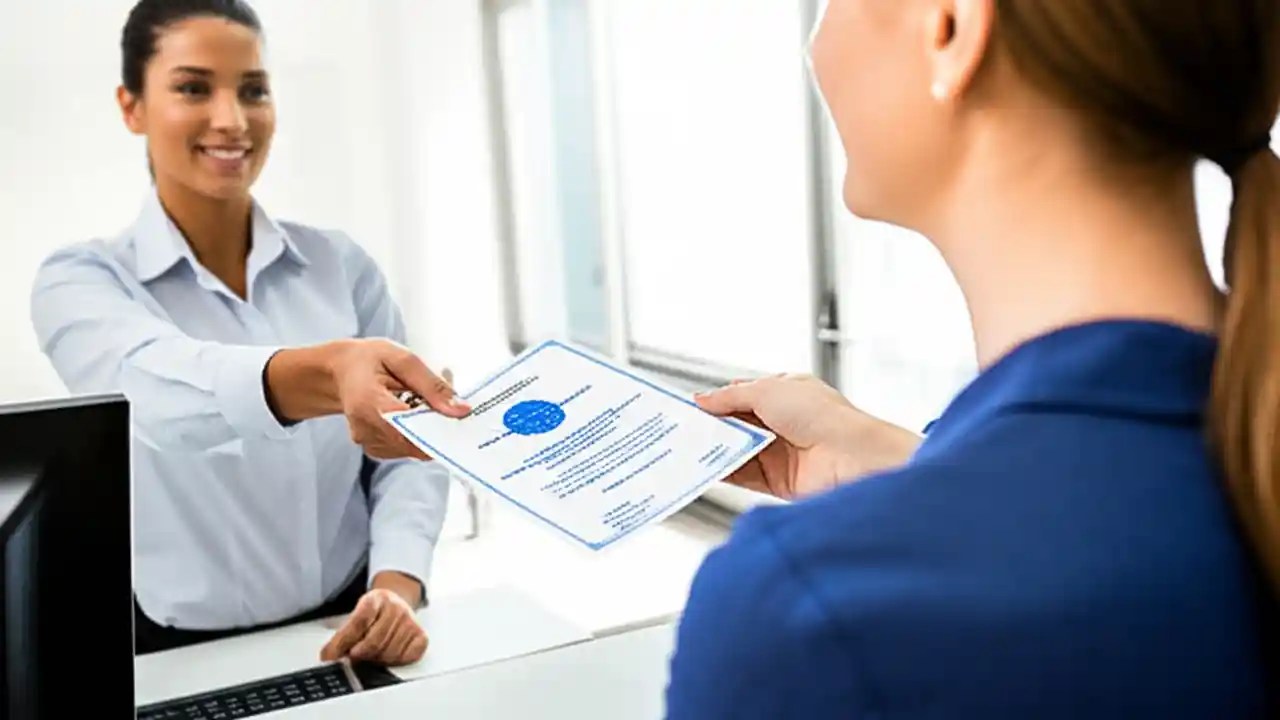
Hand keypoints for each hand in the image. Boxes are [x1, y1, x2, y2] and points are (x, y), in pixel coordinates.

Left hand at [320, 573, 427, 666]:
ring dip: (376, 660)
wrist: (397, 602)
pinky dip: (394, 661)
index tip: (333, 655)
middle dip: (361, 654)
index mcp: (376, 599)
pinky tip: (389, 653)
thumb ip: (342, 635)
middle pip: (374, 641)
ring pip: (389, 653)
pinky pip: (405, 657)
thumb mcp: (356, 614)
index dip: (345, 641)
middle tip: (354, 656)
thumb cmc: (376, 612)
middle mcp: (396, 608)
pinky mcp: (421, 635)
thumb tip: (328, 656)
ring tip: (372, 654)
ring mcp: (410, 621)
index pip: (359, 622)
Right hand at [328, 339, 469, 459]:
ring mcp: (369, 442)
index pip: (409, 428)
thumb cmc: (368, 360)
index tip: (457, 416)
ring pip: (415, 446)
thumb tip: (460, 410)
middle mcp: (366, 430)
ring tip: (423, 396)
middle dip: (437, 423)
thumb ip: (432, 385)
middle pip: (415, 441)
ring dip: (428, 426)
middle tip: (444, 395)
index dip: (437, 427)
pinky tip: (414, 408)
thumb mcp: (402, 358)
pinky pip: (407, 447)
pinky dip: (418, 431)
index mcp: (368, 403)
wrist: (340, 372)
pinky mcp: (376, 448)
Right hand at [695, 374, 919, 499]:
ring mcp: (780, 452)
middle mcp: (783, 423)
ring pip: (736, 450)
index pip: (743, 395)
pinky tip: (704, 467)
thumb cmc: (822, 416)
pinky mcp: (777, 480)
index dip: (717, 400)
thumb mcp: (767, 390)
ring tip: (685, 447)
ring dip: (713, 449)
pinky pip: (742, 475)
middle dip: (711, 426)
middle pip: (736, 424)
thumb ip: (731, 396)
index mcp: (786, 394)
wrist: (851, 458)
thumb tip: (703, 399)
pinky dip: (723, 471)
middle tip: (681, 427)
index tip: (691, 406)